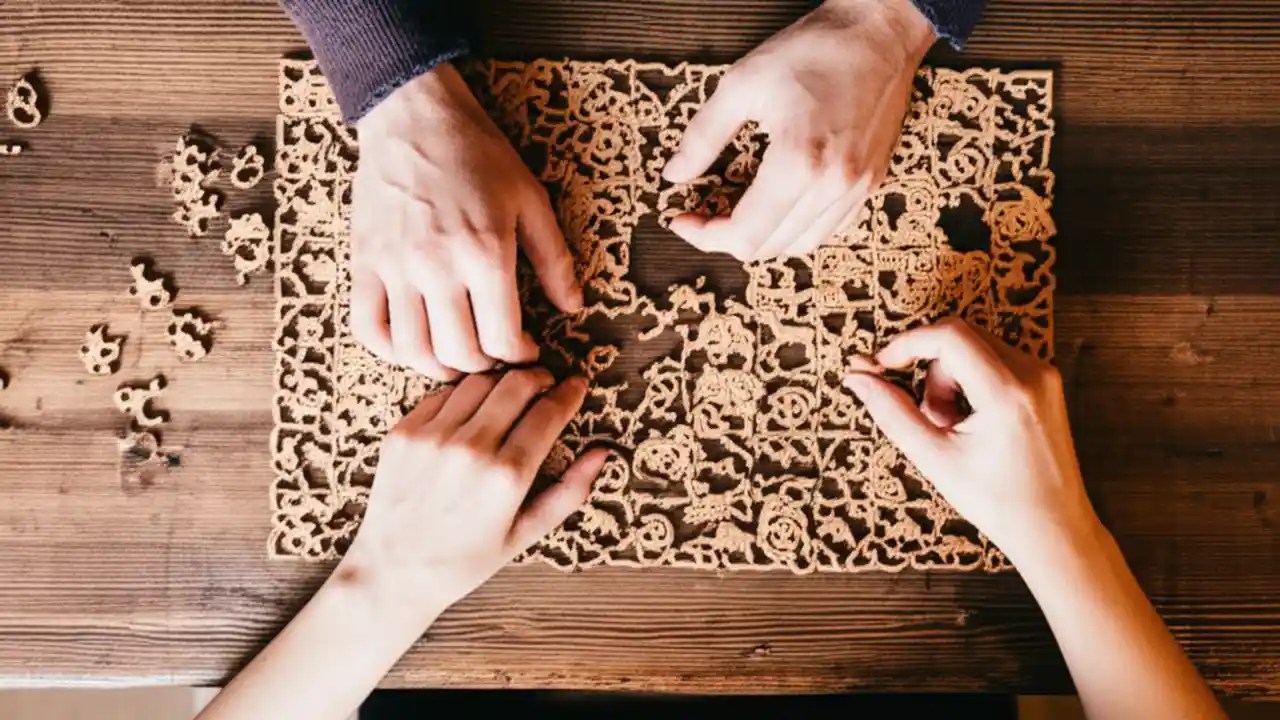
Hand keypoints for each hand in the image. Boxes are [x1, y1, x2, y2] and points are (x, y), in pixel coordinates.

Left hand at [341, 369, 605, 623]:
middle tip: (546, 385)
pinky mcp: (403, 432)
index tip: (577, 384)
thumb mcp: (526, 535)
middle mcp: (470, 449)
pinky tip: (471, 413)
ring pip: (480, 380)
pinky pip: (443, 394)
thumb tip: (603, 452)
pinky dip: (464, 396)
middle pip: (517, 383)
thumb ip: (570, 492)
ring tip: (509, 396)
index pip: (548, 412)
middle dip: (540, 377)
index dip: (569, 392)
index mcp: (506, 477)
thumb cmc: (464, 560)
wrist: (393, 571)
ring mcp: (432, 437)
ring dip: (502, 382)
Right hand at [353, 65, 582, 378]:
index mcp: (484, 253)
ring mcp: (394, 267)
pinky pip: (367, 327)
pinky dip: (389, 350)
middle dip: (484, 366)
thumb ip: (554, 259)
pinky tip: (412, 345)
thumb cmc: (477, 154)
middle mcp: (436, 267)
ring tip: (457, 358)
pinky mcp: (364, 262)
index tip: (527, 349)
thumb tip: (573, 306)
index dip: (521, 356)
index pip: (502, 340)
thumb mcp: (530, 200)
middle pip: (459, 354)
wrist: (413, 116)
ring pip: (411, 351)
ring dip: (439, 367)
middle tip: (495, 354)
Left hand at [663, 0, 935, 260]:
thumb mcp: (742, 84)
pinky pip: (829, 229)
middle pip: (769, 247)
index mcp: (798, 163)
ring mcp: (856, 188)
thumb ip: (702, 136)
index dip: (704, 236)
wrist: (880, 32)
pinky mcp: (870, 183)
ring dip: (762, 238)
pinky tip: (777, 207)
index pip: (744, 234)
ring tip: (736, 214)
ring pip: (800, 246)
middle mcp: (832, 186)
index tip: (682, 218)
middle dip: (727, 238)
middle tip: (703, 214)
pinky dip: (796, 230)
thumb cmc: (814, 50)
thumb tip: (674, 175)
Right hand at [842, 319, 1101, 560]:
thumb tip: (856, 378)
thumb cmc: (997, 502)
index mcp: (1007, 393)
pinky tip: (972, 422)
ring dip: (949, 378)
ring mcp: (1043, 374)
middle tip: (930, 418)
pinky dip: (969, 382)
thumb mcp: (935, 459)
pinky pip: (991, 359)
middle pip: (958, 337)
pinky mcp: (1043, 381)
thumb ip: (892, 412)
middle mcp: (1032, 374)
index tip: (880, 366)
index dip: (907, 343)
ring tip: (954, 427)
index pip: (949, 336)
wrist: (1054, 528)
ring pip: (973, 347)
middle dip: (930, 369)